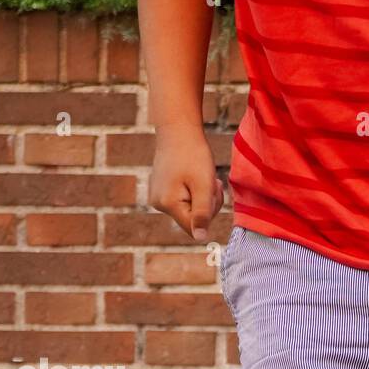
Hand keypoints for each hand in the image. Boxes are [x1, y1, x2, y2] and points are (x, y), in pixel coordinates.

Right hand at [149, 124, 223, 240]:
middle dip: (207, 203)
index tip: (211, 191)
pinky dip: (194, 191)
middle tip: (210, 181)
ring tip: (202, 176)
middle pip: (192, 220)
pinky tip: (192, 175)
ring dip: (202, 196)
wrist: (178, 129)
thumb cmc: (193, 155)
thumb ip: (203, 213)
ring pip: (190, 210)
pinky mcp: (160, 190)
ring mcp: (157, 197)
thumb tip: (201, 239)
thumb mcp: (203, 185)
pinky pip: (184, 200)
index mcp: (167, 204)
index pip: (194, 228)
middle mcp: (157, 204)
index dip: (209, 213)